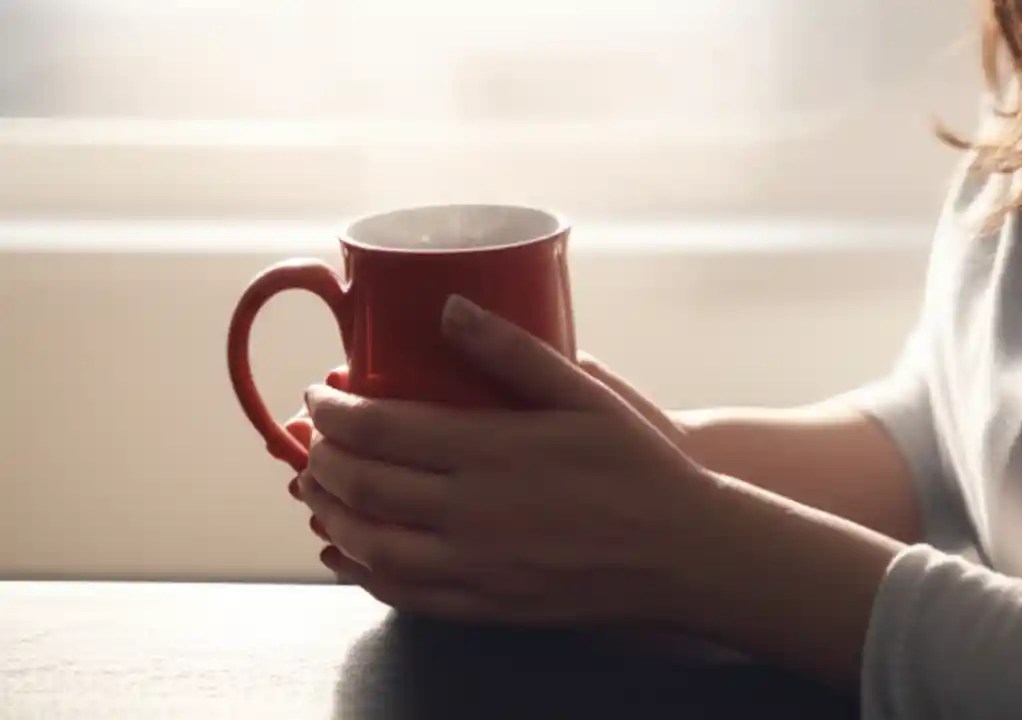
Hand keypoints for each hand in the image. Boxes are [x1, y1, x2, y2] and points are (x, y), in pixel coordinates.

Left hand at [294, 296, 720, 626]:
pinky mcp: (488, 604)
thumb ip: (513, 350)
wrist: (683, 552)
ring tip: (317, 491)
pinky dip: (362, 573)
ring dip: (330, 515)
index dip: (333, 411)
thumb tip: (449, 306)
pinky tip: (350, 554)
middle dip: (321, 460)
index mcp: (491, 452)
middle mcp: (473, 513)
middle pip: (363, 485)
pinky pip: (405, 595)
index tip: (317, 396)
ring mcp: (477, 566)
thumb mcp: (586, 394)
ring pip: (371, 545)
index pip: (379, 429)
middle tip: (310, 440)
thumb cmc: (638, 466)